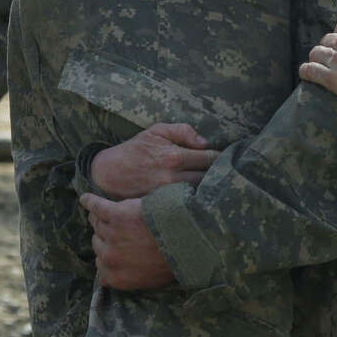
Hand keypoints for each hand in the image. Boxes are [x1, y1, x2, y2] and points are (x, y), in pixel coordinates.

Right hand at [80, 194, 175, 289]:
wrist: (187, 240)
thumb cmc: (176, 260)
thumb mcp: (153, 281)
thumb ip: (132, 280)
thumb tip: (119, 278)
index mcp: (117, 277)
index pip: (100, 269)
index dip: (109, 257)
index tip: (115, 251)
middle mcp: (109, 257)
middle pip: (98, 244)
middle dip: (108, 238)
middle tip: (123, 230)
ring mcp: (111, 235)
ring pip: (97, 224)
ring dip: (103, 219)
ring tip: (109, 213)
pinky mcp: (116, 214)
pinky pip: (96, 207)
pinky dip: (91, 202)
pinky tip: (86, 199)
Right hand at [91, 123, 217, 199]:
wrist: (108, 174)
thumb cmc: (134, 150)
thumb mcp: (156, 131)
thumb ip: (183, 131)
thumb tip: (205, 143)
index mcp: (174, 156)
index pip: (209, 158)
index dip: (221, 157)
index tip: (229, 157)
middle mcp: (173, 177)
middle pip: (209, 178)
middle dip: (219, 174)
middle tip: (226, 171)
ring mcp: (168, 195)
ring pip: (200, 193)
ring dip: (210, 188)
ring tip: (217, 184)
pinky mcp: (163, 206)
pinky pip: (187, 204)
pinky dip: (195, 200)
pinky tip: (201, 197)